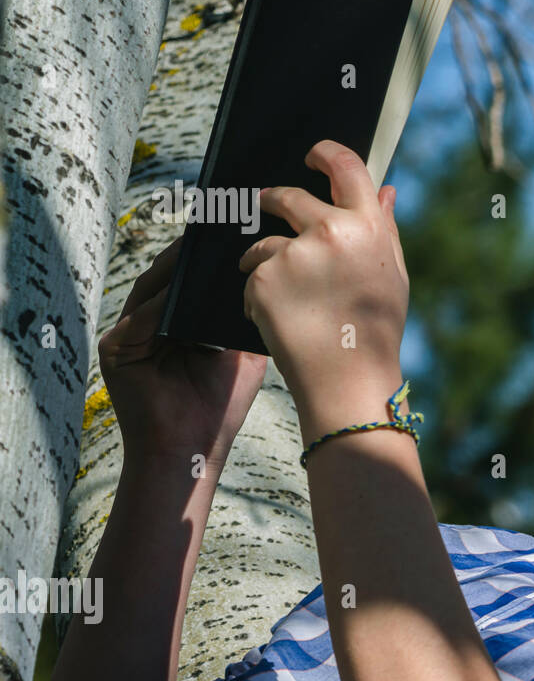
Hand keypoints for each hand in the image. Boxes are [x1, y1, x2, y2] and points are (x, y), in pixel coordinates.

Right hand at [98, 235, 267, 466]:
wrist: (191, 454)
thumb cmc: (218, 409)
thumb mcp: (242, 356)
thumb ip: (246, 319)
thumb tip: (271, 278)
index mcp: (175, 326)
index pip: (190, 283)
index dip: (209, 260)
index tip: (236, 232)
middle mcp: (149, 326)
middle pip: (170, 279)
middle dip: (192, 256)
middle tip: (218, 227)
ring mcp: (128, 336)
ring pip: (153, 290)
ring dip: (175, 268)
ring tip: (200, 245)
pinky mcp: (115, 350)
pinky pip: (139, 315)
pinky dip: (161, 300)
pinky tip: (181, 283)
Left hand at [238, 140, 407, 432]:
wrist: (348, 381)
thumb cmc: (376, 331)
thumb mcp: (393, 276)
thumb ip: (386, 229)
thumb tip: (386, 189)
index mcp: (368, 227)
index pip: (345, 166)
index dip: (325, 153)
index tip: (312, 155)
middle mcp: (330, 231)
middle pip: (287, 197)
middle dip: (274, 201)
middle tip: (268, 208)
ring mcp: (293, 254)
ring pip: (264, 241)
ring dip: (265, 259)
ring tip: (286, 297)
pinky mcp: (262, 279)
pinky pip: (253, 275)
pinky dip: (259, 294)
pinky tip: (280, 318)